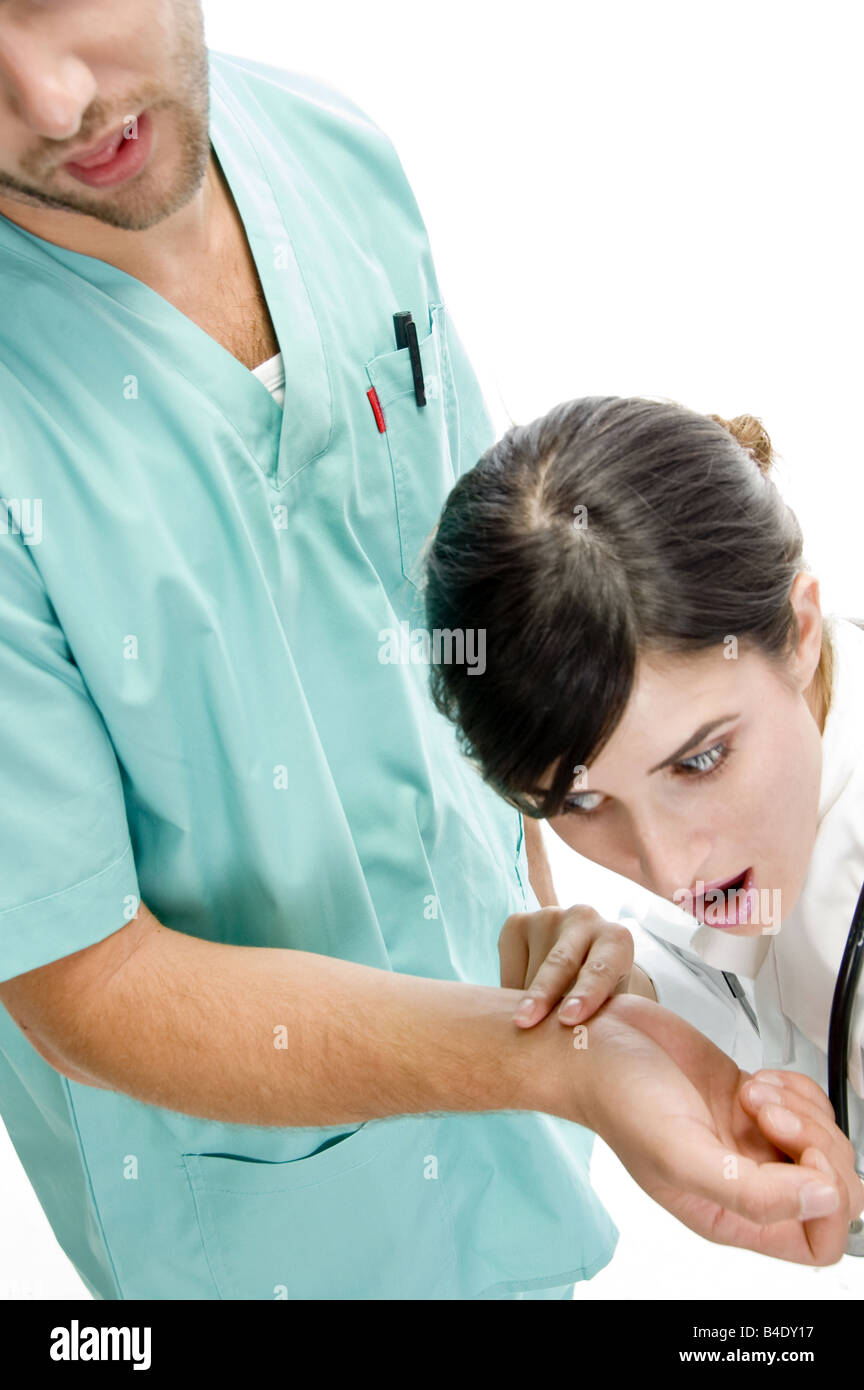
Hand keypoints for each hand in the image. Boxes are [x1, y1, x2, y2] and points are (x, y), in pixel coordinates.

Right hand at [500, 905, 634, 1027]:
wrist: (581, 958)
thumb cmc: (601, 992)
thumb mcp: (613, 1003)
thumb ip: (606, 1019)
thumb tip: (590, 1048)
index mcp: (616, 940)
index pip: (601, 969)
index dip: (586, 994)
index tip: (568, 1018)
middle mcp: (584, 919)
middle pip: (559, 962)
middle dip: (541, 993)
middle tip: (524, 1021)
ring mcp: (547, 917)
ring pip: (530, 971)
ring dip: (525, 1002)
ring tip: (526, 1028)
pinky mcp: (517, 922)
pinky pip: (508, 967)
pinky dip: (510, 991)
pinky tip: (518, 1003)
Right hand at [556, 992, 863, 1264]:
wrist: (597, 1042)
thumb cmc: (619, 1098)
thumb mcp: (679, 1154)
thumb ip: (752, 1193)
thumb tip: (823, 1199)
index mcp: (729, 1213)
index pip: (819, 1239)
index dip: (826, 1197)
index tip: (797, 1155)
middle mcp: (746, 1182)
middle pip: (832, 1186)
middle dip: (814, 1141)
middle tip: (766, 1113)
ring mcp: (751, 1140)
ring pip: (823, 1141)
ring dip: (800, 1106)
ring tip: (753, 1093)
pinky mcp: (753, 1100)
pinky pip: (808, 1104)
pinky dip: (795, 1086)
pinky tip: (757, 1080)